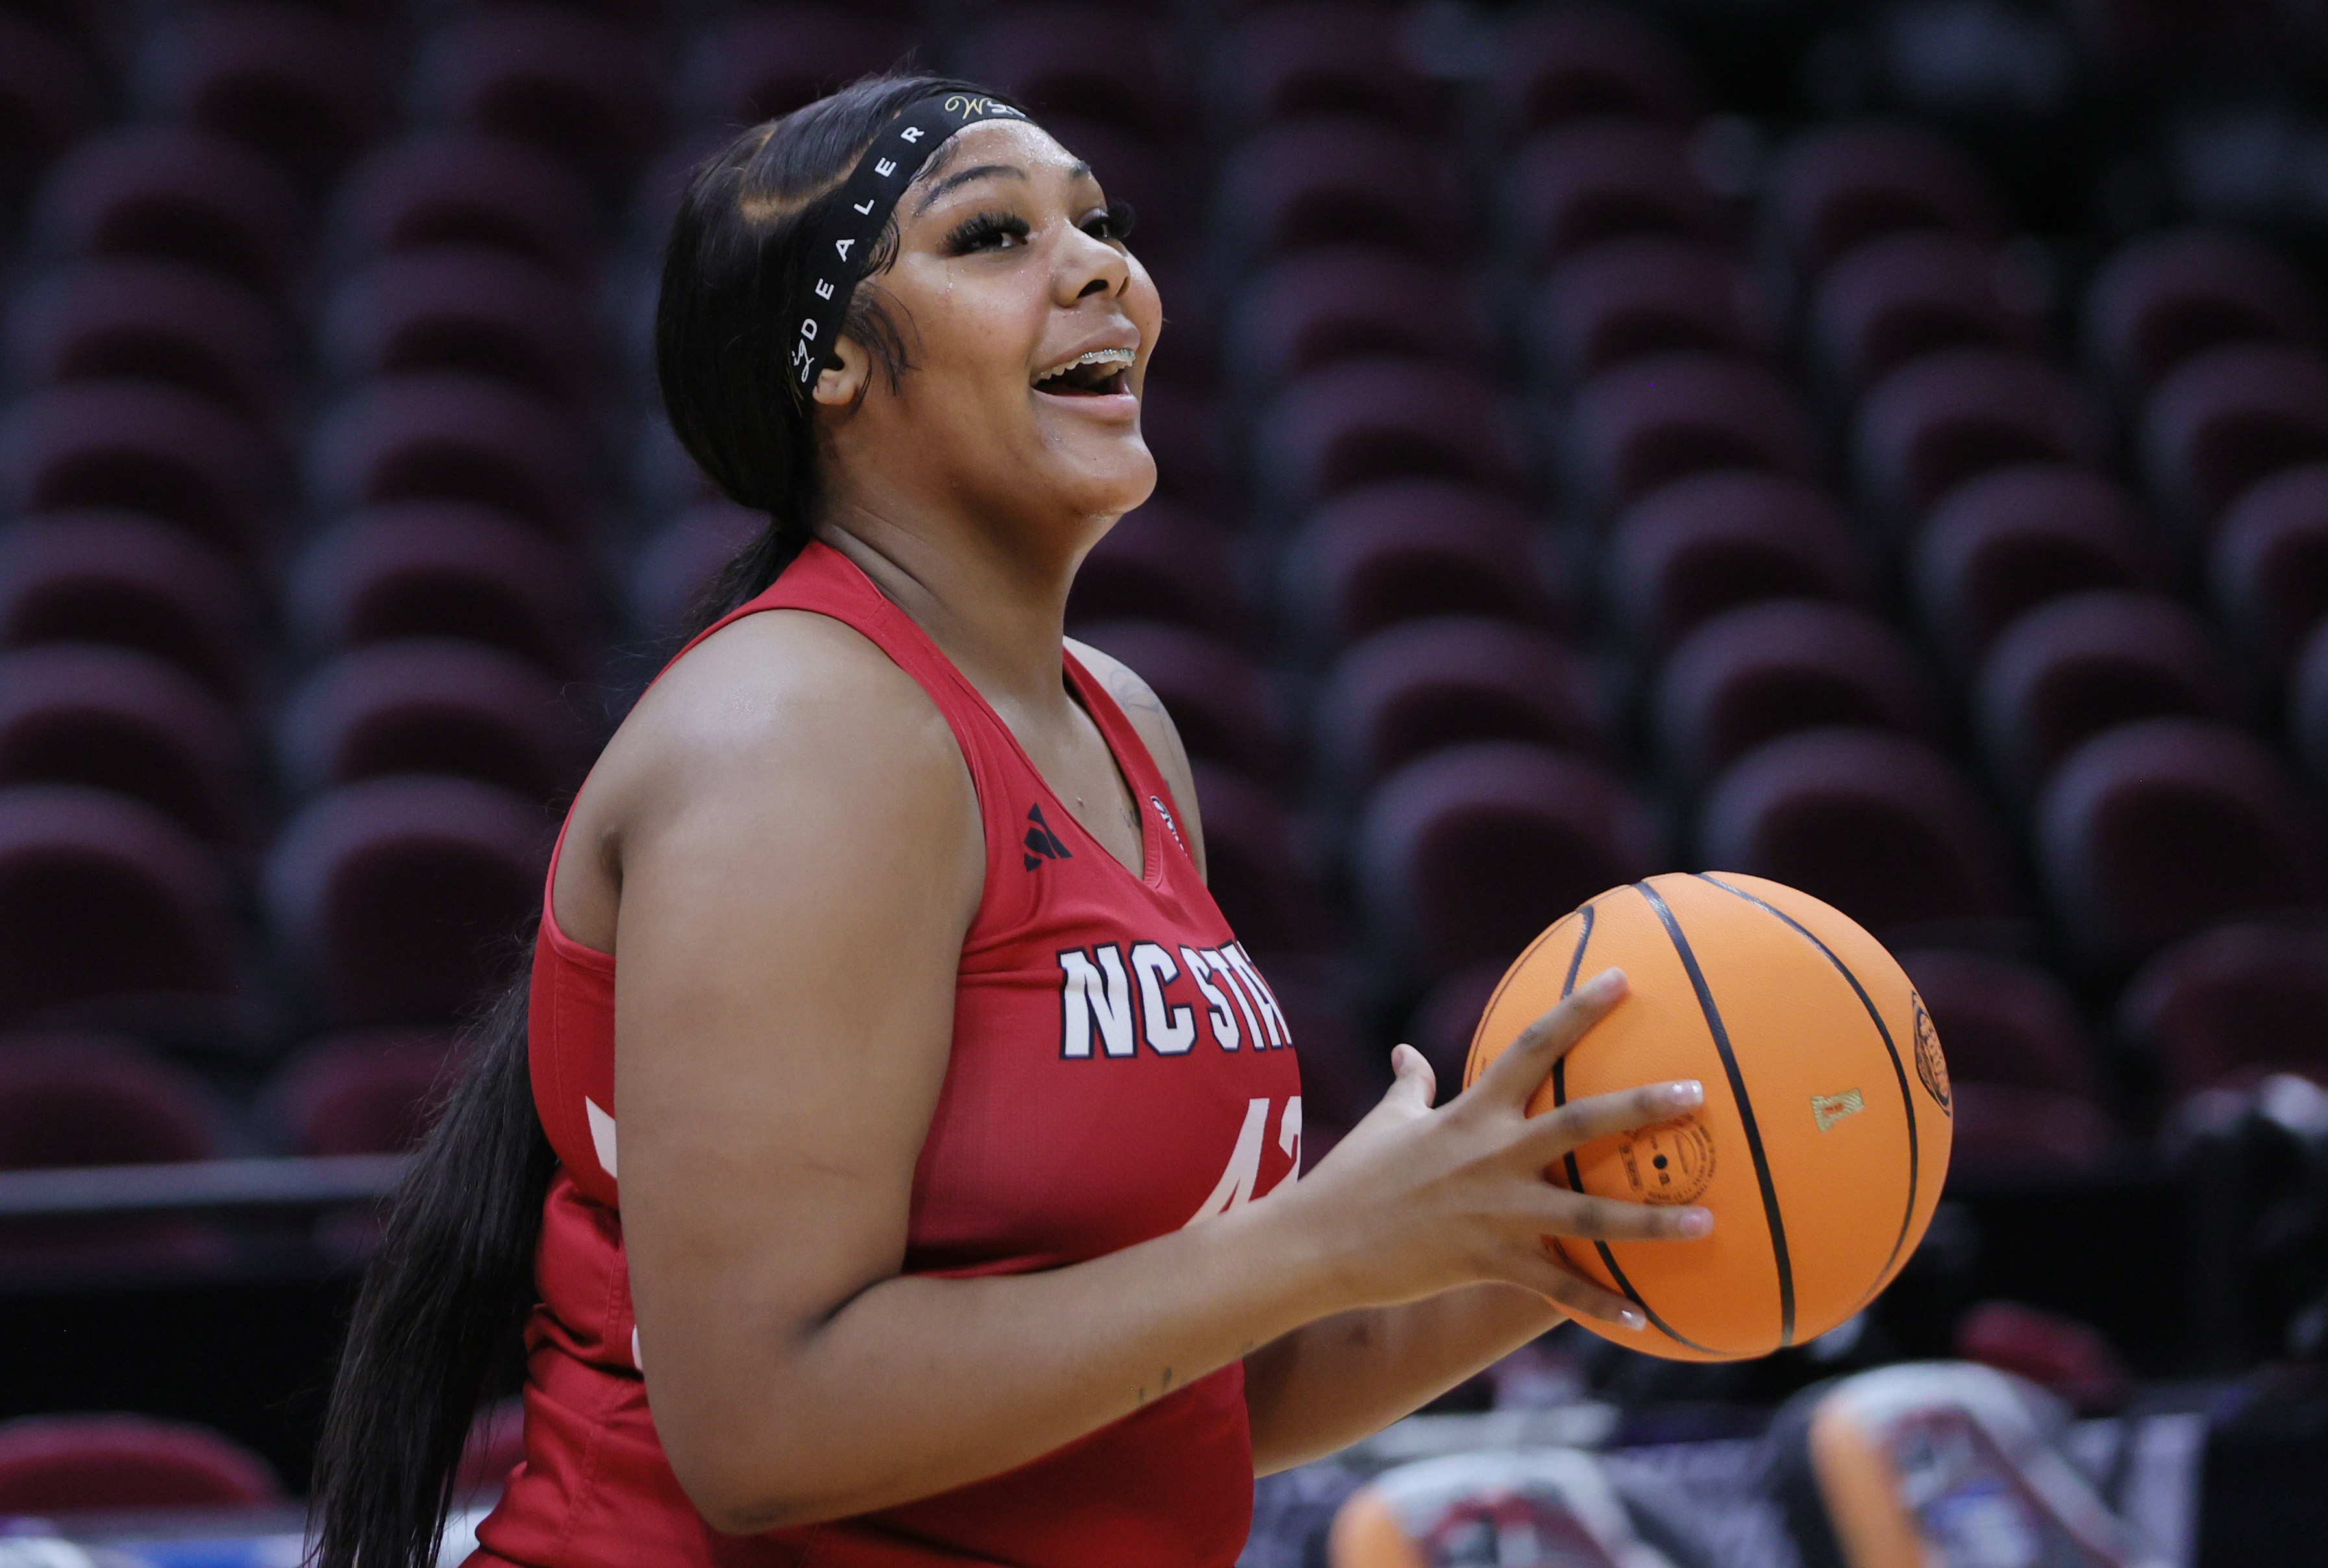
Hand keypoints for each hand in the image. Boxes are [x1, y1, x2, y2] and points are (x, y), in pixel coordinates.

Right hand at [1277, 968, 1709, 1328]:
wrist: (1318, 1243)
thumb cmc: (1352, 1179)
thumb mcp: (1386, 1122)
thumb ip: (1410, 1086)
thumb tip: (1408, 1053)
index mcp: (1471, 1112)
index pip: (1532, 1047)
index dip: (1578, 1010)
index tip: (1622, 980)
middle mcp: (1492, 1154)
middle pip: (1578, 1122)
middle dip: (1640, 1107)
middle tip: (1696, 1094)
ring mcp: (1494, 1210)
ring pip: (1586, 1213)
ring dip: (1649, 1220)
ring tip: (1706, 1221)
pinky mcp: (1488, 1260)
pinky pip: (1555, 1286)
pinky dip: (1598, 1303)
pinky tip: (1643, 1318)